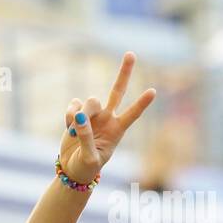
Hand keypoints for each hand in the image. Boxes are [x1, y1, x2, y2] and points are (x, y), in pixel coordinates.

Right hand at [58, 52, 155, 185]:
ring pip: (89, 100)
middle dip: (124, 73)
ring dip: (80, 113)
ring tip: (76, 131)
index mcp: (118, 130)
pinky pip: (73, 104)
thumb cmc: (87, 167)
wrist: (74, 168)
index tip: (153, 91)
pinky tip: (70, 127)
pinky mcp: (78, 113)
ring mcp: (94, 114)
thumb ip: (86, 137)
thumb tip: (81, 115)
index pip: (132, 115)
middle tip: (131, 53)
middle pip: (117, 91)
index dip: (142, 103)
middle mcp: (108, 118)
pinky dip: (69, 114)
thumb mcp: (89, 158)